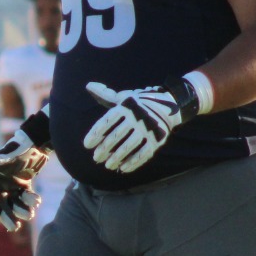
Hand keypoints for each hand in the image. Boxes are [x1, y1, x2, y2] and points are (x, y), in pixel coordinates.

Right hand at [0, 125, 50, 232]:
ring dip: (21, 210)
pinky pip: (23, 198)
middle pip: (1, 204)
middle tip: (14, 227)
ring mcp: (10, 185)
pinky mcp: (22, 185)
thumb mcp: (8, 158)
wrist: (37, 143)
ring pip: (13, 203)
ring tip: (31, 214)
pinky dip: (30, 201)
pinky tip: (37, 202)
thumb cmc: (20, 149)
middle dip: (7, 216)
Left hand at [83, 79, 198, 173]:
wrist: (168, 106)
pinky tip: (123, 168)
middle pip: (115, 136)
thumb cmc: (139, 104)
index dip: (95, 134)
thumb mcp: (123, 98)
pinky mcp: (157, 140)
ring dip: (116, 158)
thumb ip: (105, 95)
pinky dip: (132, 163)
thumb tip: (88, 86)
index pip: (106, 122)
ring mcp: (147, 129)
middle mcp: (136, 117)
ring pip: (128, 147)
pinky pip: (142, 154)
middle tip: (96, 158)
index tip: (87, 145)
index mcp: (126, 107)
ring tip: (108, 165)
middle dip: (103, 149)